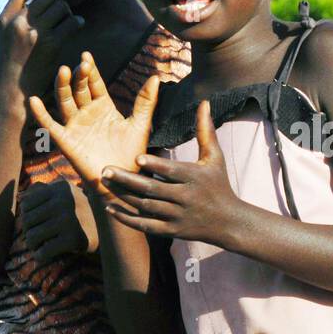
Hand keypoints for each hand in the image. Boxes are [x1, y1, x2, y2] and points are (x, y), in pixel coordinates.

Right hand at [0, 0, 83, 100]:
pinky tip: (78, 25)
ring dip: (67, 13)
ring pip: (61, 7)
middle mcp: (19, 22)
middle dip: (57, 3)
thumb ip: (18, 18)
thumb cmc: (13, 65)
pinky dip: (77, 22)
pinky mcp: (51, 44)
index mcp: (5, 18)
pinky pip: (71, 22)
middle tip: (61, 14)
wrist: (14, 91)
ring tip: (68, 21)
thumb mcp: (6, 36)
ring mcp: (35, 32)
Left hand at [19, 179, 99, 261]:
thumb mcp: (67, 195)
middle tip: (35, 238)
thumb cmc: (81, 212)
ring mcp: (69, 220)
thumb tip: (20, 197)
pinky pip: (44, 252)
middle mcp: (64, 201)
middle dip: (28, 231)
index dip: (26, 215)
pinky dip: (40, 256)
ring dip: (32, 245)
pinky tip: (43, 256)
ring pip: (32, 236)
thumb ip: (44, 191)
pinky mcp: (73, 239)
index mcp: (61, 188)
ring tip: (38, 246)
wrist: (110, 230)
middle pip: (27, 220)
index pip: (26, 203)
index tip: (35, 223)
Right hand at [27, 53, 160, 195]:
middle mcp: (87, 114)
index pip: (94, 84)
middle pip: (79, 89)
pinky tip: (34, 100)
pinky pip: (50, 125)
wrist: (123, 180)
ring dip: (63, 86)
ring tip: (64, 71)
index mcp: (104, 107)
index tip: (86, 55)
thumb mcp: (140, 124)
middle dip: (79, 75)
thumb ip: (146, 102)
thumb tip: (154, 77)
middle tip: (81, 64)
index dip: (90, 70)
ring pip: (65, 101)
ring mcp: (75, 126)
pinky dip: (41, 114)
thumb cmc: (132, 154)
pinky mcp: (66, 141)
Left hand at [101, 100, 242, 245]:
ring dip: (123, 196)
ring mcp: (177, 216)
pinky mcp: (171, 230)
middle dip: (128, 180)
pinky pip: (145, 225)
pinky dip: (127, 218)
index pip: (172, 171)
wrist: (228, 222)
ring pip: (146, 207)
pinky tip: (110, 208)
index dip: (155, 165)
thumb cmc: (219, 184)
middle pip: (153, 189)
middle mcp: (185, 198)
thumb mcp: (215, 158)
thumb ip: (205, 130)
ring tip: (104, 183)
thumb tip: (204, 102)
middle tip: (105, 170)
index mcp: (195, 178)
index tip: (136, 158)